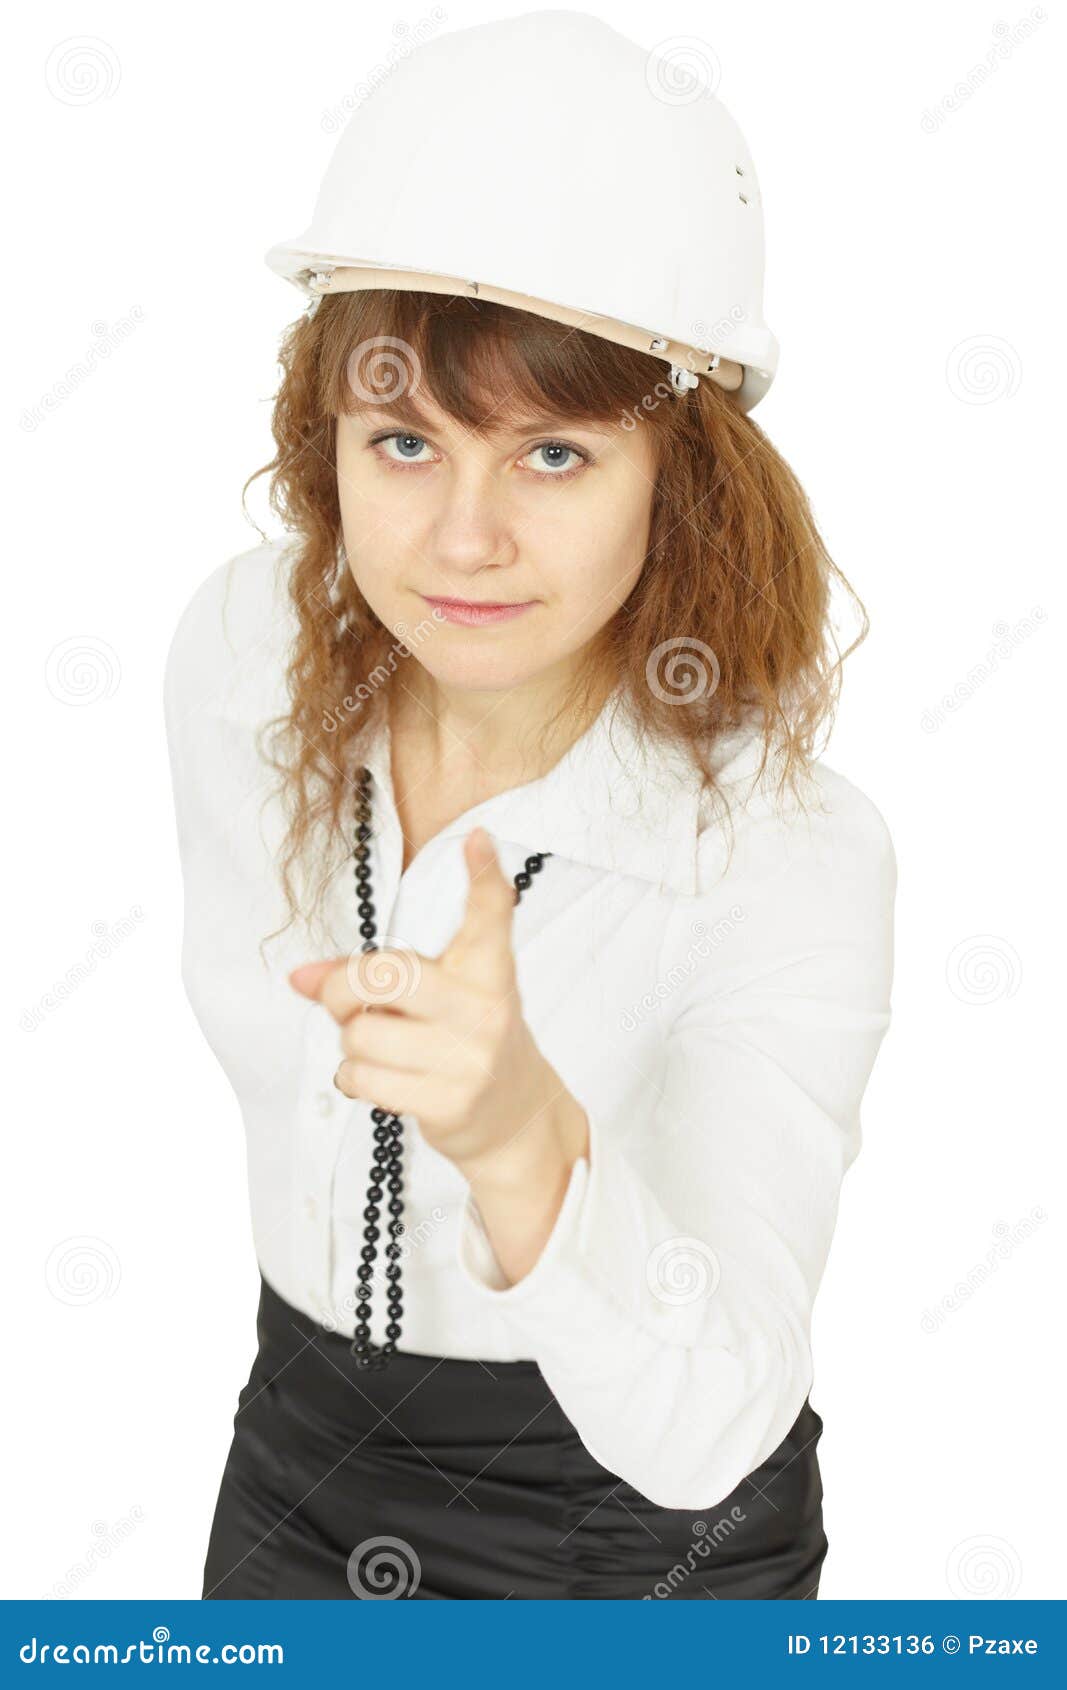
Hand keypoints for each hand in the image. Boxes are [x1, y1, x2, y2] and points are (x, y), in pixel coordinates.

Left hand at [288, 826, 585, 1184]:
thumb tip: (299, 977)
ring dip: (353, 1042)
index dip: (483, 875)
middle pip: (387, 975)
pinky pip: (363, 1079)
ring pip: (362, 1034)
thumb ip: (378, 972)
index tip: (476, 839)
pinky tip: (381, 1078)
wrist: (512, 1111)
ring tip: (381, 1047)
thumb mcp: (444, 989)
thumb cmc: (462, 1034)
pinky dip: (355, 1078)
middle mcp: (485, 1009)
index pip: (490, 915)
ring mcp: (469, 1058)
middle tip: (352, 1003)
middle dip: (345, 989)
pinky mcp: (448, 1103)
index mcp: (489, 970)